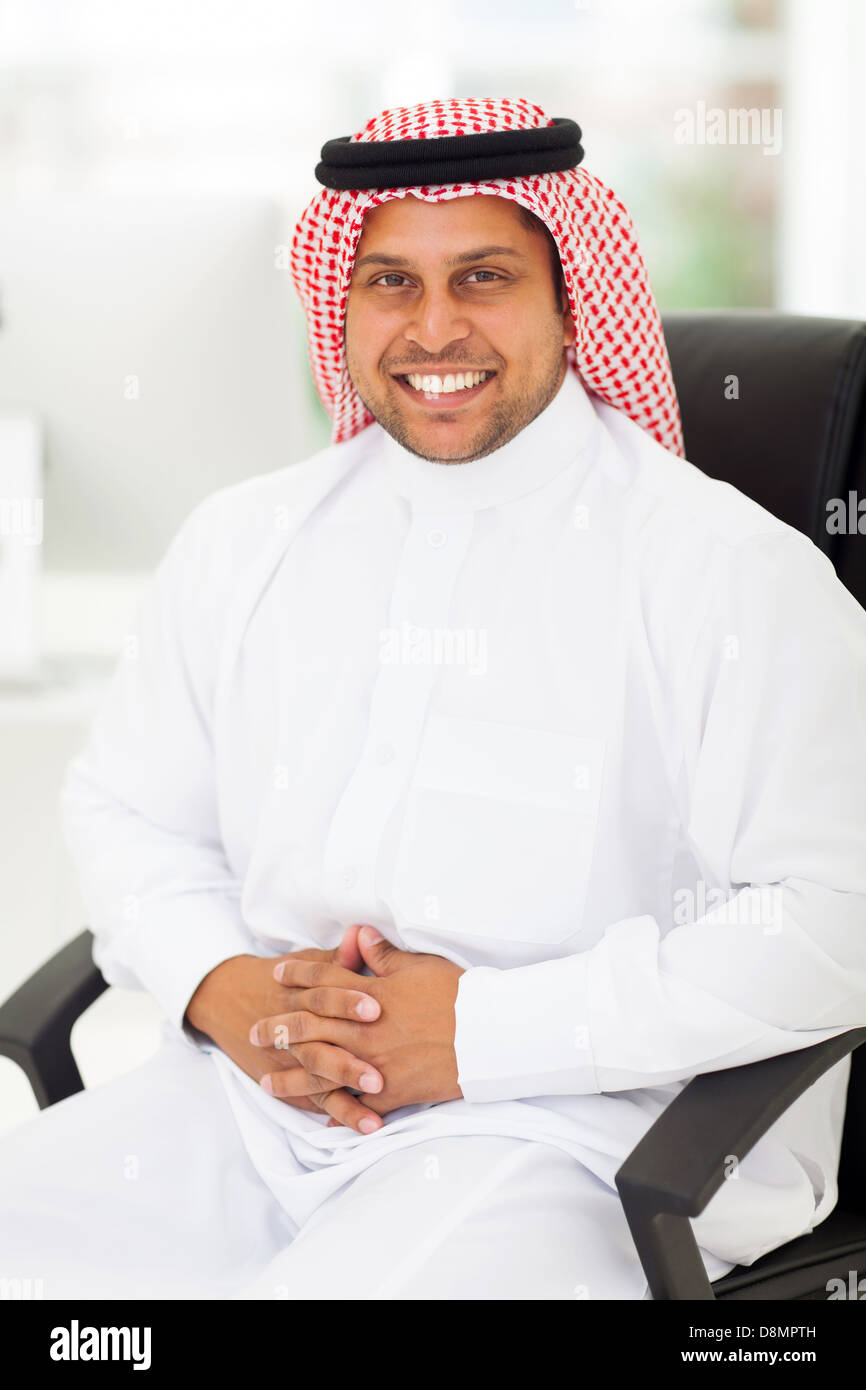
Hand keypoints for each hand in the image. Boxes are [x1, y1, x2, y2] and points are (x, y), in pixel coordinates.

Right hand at [184, 925, 385, 1129]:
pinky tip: (364, 1124)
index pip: (323, 995)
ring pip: (316, 1079)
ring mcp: (288, 1059)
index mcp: (300, 993)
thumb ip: (337, 957)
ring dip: (345, 1098)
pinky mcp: (289, 1080)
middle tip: (378, 1078)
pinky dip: (338, 1113)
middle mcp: (292, 1029)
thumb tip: (361, 933)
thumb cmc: (282, 979)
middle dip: (346, 1063)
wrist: (227, 998)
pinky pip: (314, 1099)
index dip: (347, 1000)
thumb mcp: (306, 962)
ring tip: (375, 1114)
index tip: (376, 1007)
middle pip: (318, 1045)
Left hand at [250, 925, 465, 1132]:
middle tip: (254, 1031)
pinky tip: (318, 1120)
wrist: (486, 1034)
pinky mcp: (389, 1093)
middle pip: (308, 1027)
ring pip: (319, 1072)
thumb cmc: (456, 994)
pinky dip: (336, 1114)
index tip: (277, 973)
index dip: (297, 973)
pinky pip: (355, 1108)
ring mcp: (370, 1064)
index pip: (322, 979)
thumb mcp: (418, 965)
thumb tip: (358, 934)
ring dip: (290, 1078)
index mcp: (366, 994)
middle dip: (277, 1028)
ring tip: (266, 1083)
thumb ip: (382, 955)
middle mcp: (360, 1030)